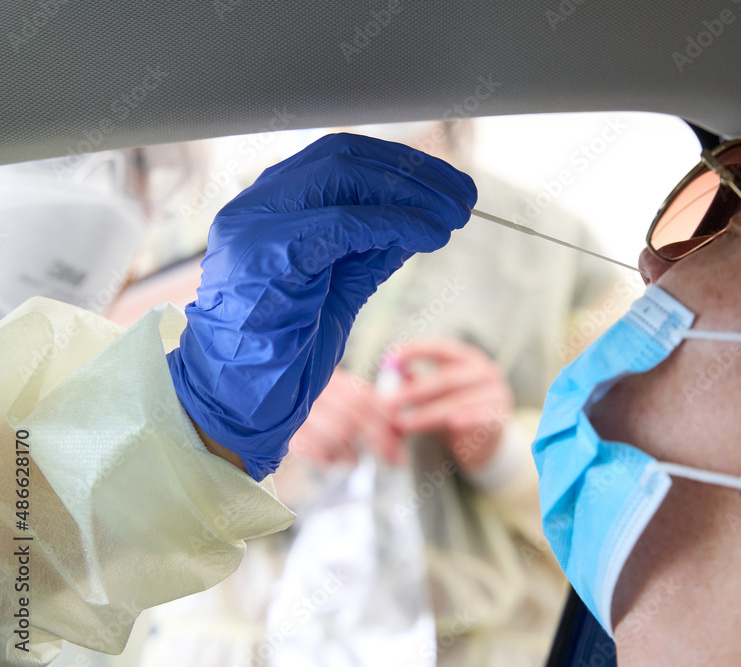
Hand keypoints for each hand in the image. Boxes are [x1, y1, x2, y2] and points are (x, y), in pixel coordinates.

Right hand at [167, 133, 476, 480]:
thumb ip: (375, 245)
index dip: (402, 164)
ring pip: (344, 177)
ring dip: (412, 193)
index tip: (449, 184)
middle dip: (414, 172)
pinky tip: (430, 236)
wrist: (237, 399)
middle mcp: (258, 205)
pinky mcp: (268, 254)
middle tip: (463, 196)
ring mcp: (256, 224)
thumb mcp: (341, 283)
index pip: (341, 158)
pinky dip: (395, 223)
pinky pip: (343, 223)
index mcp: (271, 206)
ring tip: (455, 214)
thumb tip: (426, 215)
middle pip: (345, 156)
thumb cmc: (283, 349)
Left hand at [388, 339, 512, 472]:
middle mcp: (484, 371)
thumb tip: (389, 372)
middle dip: (414, 390)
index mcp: (467, 358)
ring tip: (403, 424)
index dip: (415, 350)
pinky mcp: (500, 414)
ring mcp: (495, 392)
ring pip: (458, 401)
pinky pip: (480, 416)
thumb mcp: (437, 393)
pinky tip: (451, 424)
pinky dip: (466, 418)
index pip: (440, 347)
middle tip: (389, 402)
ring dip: (427, 413)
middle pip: (446, 378)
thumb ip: (416, 381)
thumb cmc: (455, 408)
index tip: (390, 358)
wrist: (485, 439)